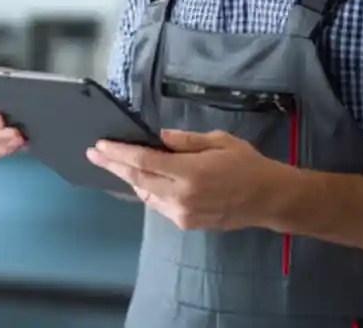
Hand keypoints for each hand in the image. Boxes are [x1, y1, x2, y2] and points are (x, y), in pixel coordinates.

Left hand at [86, 129, 292, 230]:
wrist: (269, 199)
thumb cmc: (247, 165)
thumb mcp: (219, 141)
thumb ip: (185, 141)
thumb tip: (159, 137)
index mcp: (190, 172)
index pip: (144, 160)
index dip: (119, 153)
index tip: (100, 145)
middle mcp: (182, 196)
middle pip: (137, 178)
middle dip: (113, 165)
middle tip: (93, 154)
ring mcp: (182, 213)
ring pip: (145, 193)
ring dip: (129, 177)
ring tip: (115, 162)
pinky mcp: (186, 223)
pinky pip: (158, 204)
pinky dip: (148, 190)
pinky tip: (144, 179)